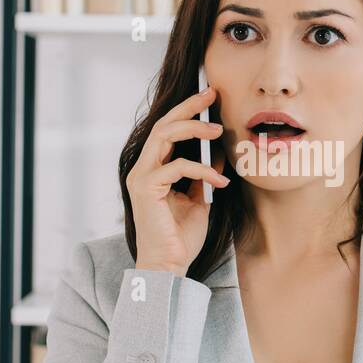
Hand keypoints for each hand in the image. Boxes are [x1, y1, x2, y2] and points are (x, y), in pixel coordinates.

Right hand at [125, 83, 229, 276]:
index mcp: (153, 169)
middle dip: (189, 107)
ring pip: (165, 136)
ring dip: (194, 128)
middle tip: (213, 95)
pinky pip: (177, 167)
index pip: (168, 130)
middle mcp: (143, 169)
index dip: (187, 111)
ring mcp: (141, 177)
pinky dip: (202, 170)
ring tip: (218, 130)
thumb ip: (205, 175)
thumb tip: (221, 152)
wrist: (169, 266)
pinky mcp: (146, 189)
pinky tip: (219, 182)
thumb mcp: (199, 199)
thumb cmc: (180, 237)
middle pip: (164, 125)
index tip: (210, 97)